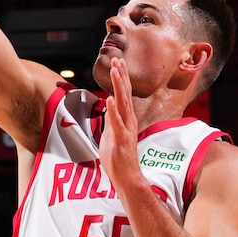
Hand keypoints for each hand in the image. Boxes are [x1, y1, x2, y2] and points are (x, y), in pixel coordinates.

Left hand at [98, 57, 141, 193]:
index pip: (124, 94)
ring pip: (122, 103)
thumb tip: (108, 109)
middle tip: (117, 59)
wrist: (127, 178)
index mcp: (126, 119)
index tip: (117, 62)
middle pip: (124, 94)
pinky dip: (113, 110)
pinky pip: (117, 123)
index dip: (121, 78)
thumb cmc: (118, 158)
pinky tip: (109, 98)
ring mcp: (126, 129)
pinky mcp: (122, 140)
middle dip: (120, 76)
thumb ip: (111, 120)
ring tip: (115, 70)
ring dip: (118, 86)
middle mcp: (129, 121)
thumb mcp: (112, 134)